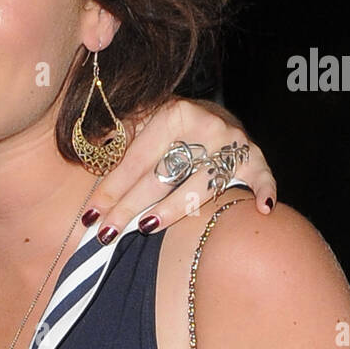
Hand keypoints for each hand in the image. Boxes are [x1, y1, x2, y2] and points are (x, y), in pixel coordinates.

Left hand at [83, 99, 275, 241]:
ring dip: (170, 210)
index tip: (90, 216)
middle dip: (128, 208)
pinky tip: (262, 210)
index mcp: (175, 113)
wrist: (210, 114)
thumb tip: (84, 149)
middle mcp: (207, 127)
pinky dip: (265, 192)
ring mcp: (234, 144)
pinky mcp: (256, 158)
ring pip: (199, 186)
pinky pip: (262, 177)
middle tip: (104, 234)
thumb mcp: (139, 119)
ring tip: (143, 228)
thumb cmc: (166, 126)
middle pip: (162, 177)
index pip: (136, 160)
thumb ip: (116, 134)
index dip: (110, 189)